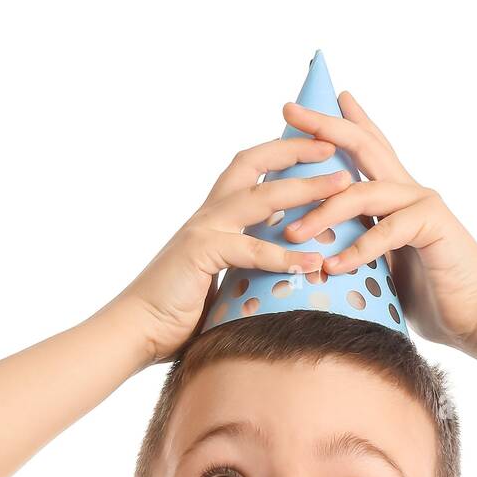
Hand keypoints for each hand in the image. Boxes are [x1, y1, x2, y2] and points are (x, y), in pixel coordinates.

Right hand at [115, 137, 355, 366]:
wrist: (135, 330)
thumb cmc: (176, 312)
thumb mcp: (219, 281)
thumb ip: (245, 268)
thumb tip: (280, 273)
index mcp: (213, 217)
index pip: (249, 168)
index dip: (282, 152)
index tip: (318, 146)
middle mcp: (208, 215)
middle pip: (255, 164)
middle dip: (298, 151)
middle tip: (336, 146)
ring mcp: (203, 230)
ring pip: (261, 198)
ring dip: (305, 191)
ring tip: (341, 190)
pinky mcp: (200, 254)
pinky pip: (250, 250)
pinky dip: (283, 255)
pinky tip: (311, 262)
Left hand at [279, 93, 476, 358]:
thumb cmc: (434, 300)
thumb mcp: (384, 273)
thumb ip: (360, 255)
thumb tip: (321, 261)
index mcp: (398, 199)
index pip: (367, 150)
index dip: (342, 124)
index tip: (311, 105)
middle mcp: (410, 193)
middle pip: (364, 147)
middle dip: (325, 127)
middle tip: (290, 109)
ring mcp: (423, 204)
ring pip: (364, 192)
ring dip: (323, 212)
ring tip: (293, 234)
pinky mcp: (434, 224)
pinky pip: (386, 231)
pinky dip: (357, 251)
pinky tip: (332, 267)